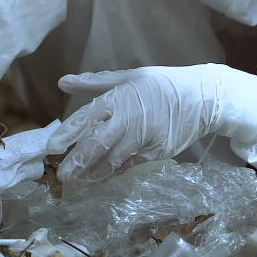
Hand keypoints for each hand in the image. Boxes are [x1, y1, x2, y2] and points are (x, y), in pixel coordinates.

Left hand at [46, 64, 256, 181]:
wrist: (205, 98)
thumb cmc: (161, 85)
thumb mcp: (129, 76)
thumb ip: (94, 83)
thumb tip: (62, 82)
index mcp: (120, 98)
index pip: (89, 116)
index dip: (69, 132)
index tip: (52, 147)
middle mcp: (131, 119)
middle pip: (99, 143)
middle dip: (78, 161)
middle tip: (63, 175)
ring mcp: (145, 138)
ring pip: (113, 159)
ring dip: (93, 171)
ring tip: (77, 179)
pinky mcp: (157, 152)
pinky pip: (130, 165)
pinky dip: (113, 172)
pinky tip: (99, 177)